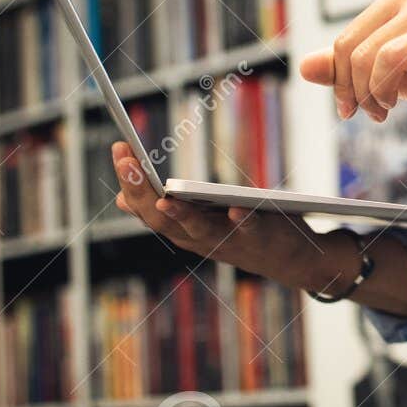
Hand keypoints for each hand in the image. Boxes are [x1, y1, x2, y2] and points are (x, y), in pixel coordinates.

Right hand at [109, 141, 347, 292]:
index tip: (118, 147)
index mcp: (182, 230)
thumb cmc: (238, 233)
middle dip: (142, 191)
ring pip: (200, 231)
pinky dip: (242, 219)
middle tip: (127, 161)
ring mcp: (228, 240)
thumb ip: (163, 211)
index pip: (146, 207)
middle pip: (163, 220)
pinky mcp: (260, 236)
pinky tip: (235, 207)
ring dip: (181, 216)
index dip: (130, 180)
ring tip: (164, 198)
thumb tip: (120, 199)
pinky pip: (249, 229)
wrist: (288, 260)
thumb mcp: (197, 223)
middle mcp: (198, 239)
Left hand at [298, 0, 406, 120]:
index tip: (348, 108)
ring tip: (384, 110)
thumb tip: (305, 67)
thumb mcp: (388, 69)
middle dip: (355, 91)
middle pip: (357, 51)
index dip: (339, 81)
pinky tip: (398, 102)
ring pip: (379, 57)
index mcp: (395, 2)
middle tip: (369, 113)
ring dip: (374, 94)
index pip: (345, 42)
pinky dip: (393, 88)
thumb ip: (348, 66)